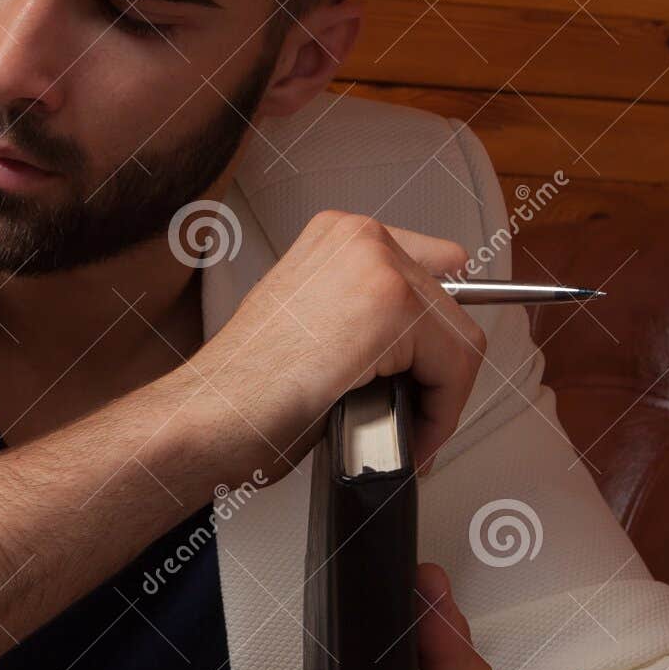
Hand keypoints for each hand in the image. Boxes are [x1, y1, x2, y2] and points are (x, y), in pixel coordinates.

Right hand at [188, 210, 486, 478]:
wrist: (209, 416)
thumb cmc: (243, 389)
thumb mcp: (311, 326)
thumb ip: (362, 314)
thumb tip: (415, 349)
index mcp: (339, 235)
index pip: (435, 276)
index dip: (430, 345)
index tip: (417, 385)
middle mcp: (360, 236)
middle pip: (452, 309)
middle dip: (437, 375)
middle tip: (411, 419)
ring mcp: (377, 265)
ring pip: (459, 340)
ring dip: (440, 398)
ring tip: (406, 433)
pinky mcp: (393, 307)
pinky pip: (456, 367)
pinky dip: (440, 414)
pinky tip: (405, 434)